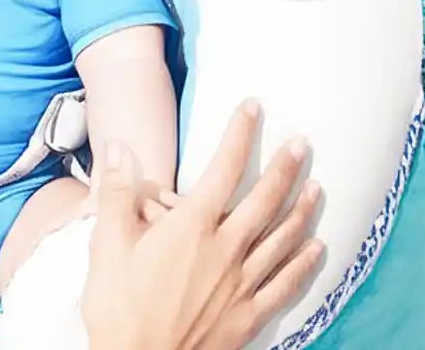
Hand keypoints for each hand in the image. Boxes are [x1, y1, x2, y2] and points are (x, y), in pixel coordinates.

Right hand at [82, 100, 323, 349]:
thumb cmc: (119, 307)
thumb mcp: (107, 245)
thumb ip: (116, 193)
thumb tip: (119, 147)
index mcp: (191, 227)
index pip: (222, 168)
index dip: (240, 134)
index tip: (253, 107)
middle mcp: (225, 250)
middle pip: (264, 200)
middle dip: (284, 167)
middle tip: (301, 143)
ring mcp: (241, 284)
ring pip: (282, 238)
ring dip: (301, 209)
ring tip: (317, 186)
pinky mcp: (248, 316)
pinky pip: (285, 284)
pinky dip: (303, 263)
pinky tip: (317, 248)